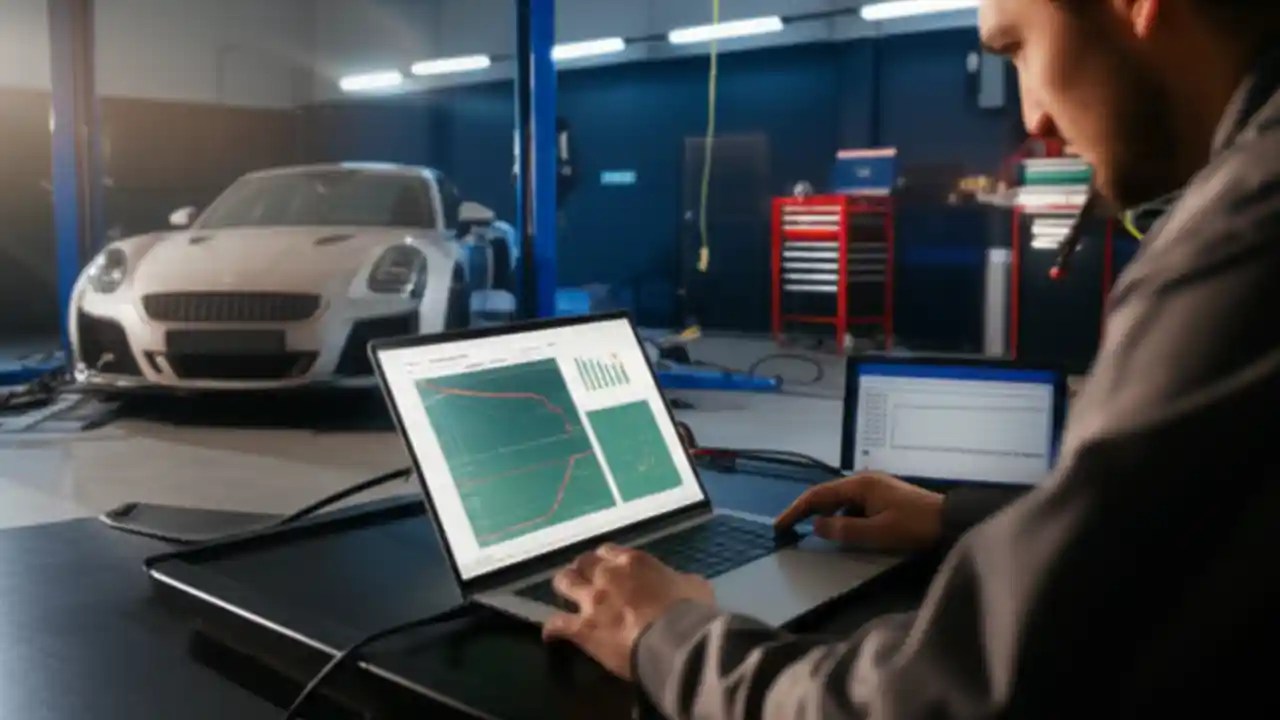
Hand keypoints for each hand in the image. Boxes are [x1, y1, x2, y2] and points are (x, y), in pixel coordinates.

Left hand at [542, 544, 714, 678]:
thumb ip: (680, 580)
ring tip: (565, 596)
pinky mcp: (583, 627)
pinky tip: (552, 635)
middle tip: (585, 580)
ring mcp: (592, 600)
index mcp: (634, 561)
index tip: (607, 567)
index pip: (608, 551)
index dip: (605, 559)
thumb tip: (680, 584)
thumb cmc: (691, 612)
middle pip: (583, 562)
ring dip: (564, 586)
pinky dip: (553, 629)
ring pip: (564, 582)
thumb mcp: (695, 586)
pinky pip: (557, 623)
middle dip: (583, 569)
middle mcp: (608, 575)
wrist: (677, 641)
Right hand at [774, 471, 943, 551]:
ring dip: (824, 517)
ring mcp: (873, 489)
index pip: (817, 495)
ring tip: (809, 534)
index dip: (796, 510)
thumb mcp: (878, 532)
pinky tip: (840, 533)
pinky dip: (841, 519)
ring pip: (839, 502)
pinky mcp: (882, 498)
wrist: (950, 521)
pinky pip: (852, 507)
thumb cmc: (914, 526)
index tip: (779, 526)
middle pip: (826, 495)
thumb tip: (817, 526)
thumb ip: (845, 530)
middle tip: (787, 530)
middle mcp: (862, 481)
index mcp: (859, 485)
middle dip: (805, 512)